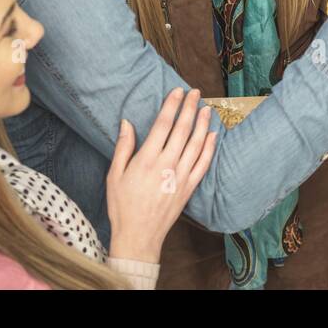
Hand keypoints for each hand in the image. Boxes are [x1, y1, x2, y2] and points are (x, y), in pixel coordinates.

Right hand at [107, 88, 216, 262]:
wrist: (138, 235)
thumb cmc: (122, 206)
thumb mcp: (114, 175)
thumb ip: (123, 147)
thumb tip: (127, 122)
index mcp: (146, 160)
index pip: (163, 125)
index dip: (172, 106)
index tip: (178, 92)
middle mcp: (166, 165)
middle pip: (182, 130)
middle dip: (190, 108)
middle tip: (196, 93)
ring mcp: (180, 177)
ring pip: (196, 144)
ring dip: (203, 124)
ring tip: (207, 108)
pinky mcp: (189, 188)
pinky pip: (203, 164)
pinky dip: (209, 148)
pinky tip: (213, 135)